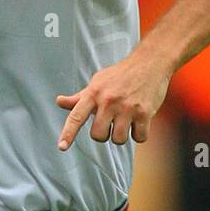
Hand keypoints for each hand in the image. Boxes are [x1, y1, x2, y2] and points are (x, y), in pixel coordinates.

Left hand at [56, 51, 170, 150]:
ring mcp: (127, 107)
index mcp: (94, 93)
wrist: (150, 63)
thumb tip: (59, 102)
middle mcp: (108, 101)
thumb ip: (80, 97)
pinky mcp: (145, 113)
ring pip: (118, 139)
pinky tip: (139, 121)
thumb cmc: (120, 75)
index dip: (68, 133)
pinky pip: (139, 138)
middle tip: (110, 122)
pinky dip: (139, 134)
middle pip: (98, 135)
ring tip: (125, 121)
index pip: (76, 116)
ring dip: (121, 135)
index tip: (62, 147)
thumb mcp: (97, 82)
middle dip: (103, 134)